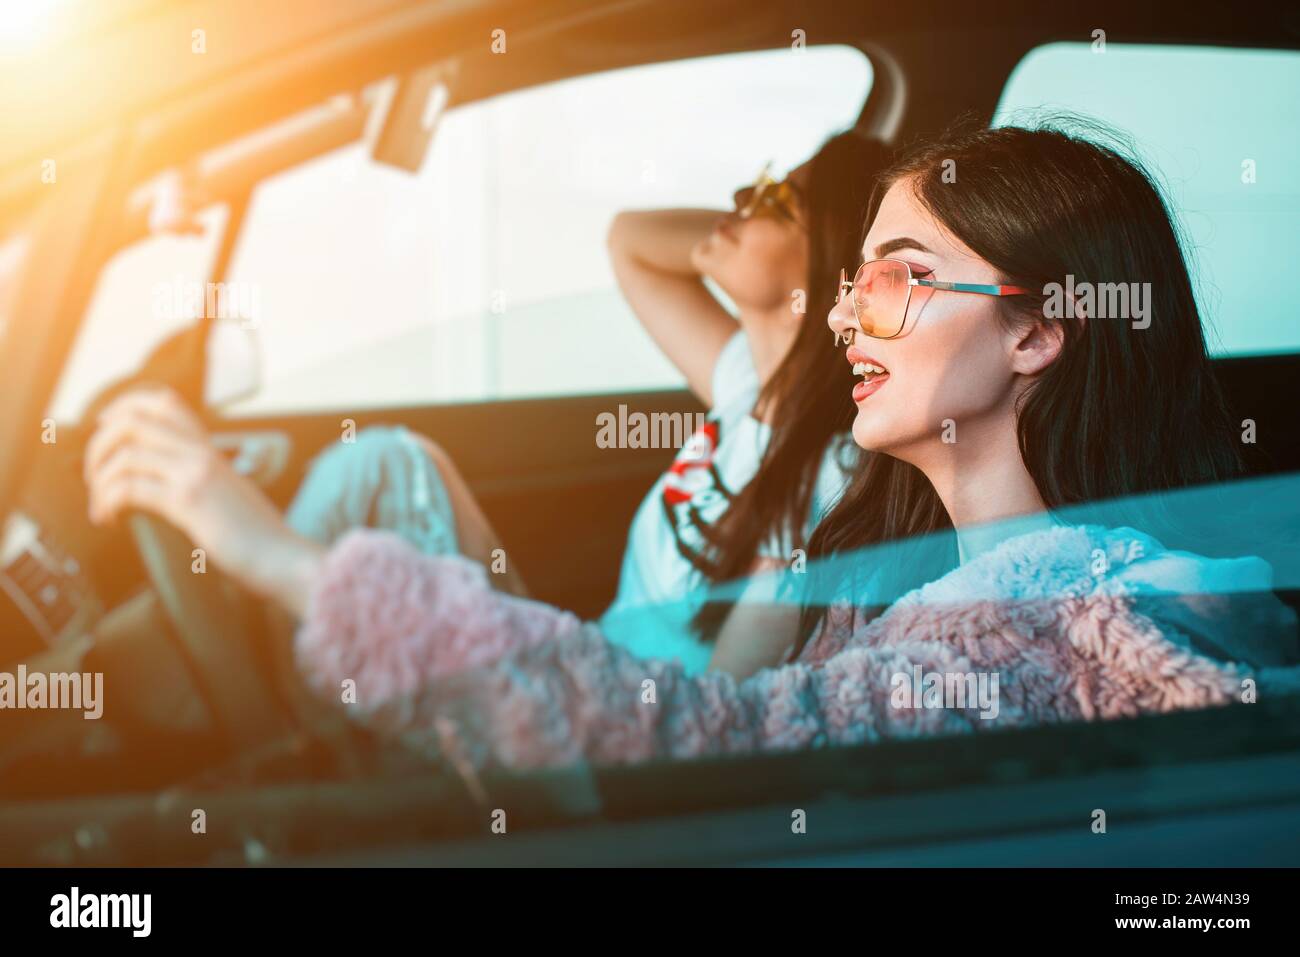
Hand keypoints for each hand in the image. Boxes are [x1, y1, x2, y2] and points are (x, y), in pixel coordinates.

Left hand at [83, 387, 322, 617]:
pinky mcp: (189, 501)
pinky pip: (131, 487)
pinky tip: (110, 518)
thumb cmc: (260, 539)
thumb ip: (204, 482)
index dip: (124, 408)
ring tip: (100, 505)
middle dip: (98, 445)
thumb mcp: (231, 497)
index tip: (106, 430)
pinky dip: (108, 501)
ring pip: (125, 452)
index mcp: (210, 451)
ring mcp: (196, 474)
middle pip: (133, 420)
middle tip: (94, 476)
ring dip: (99, 479)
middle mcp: (202, 454)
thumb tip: (169, 489)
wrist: (285, 559)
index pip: (164, 403)